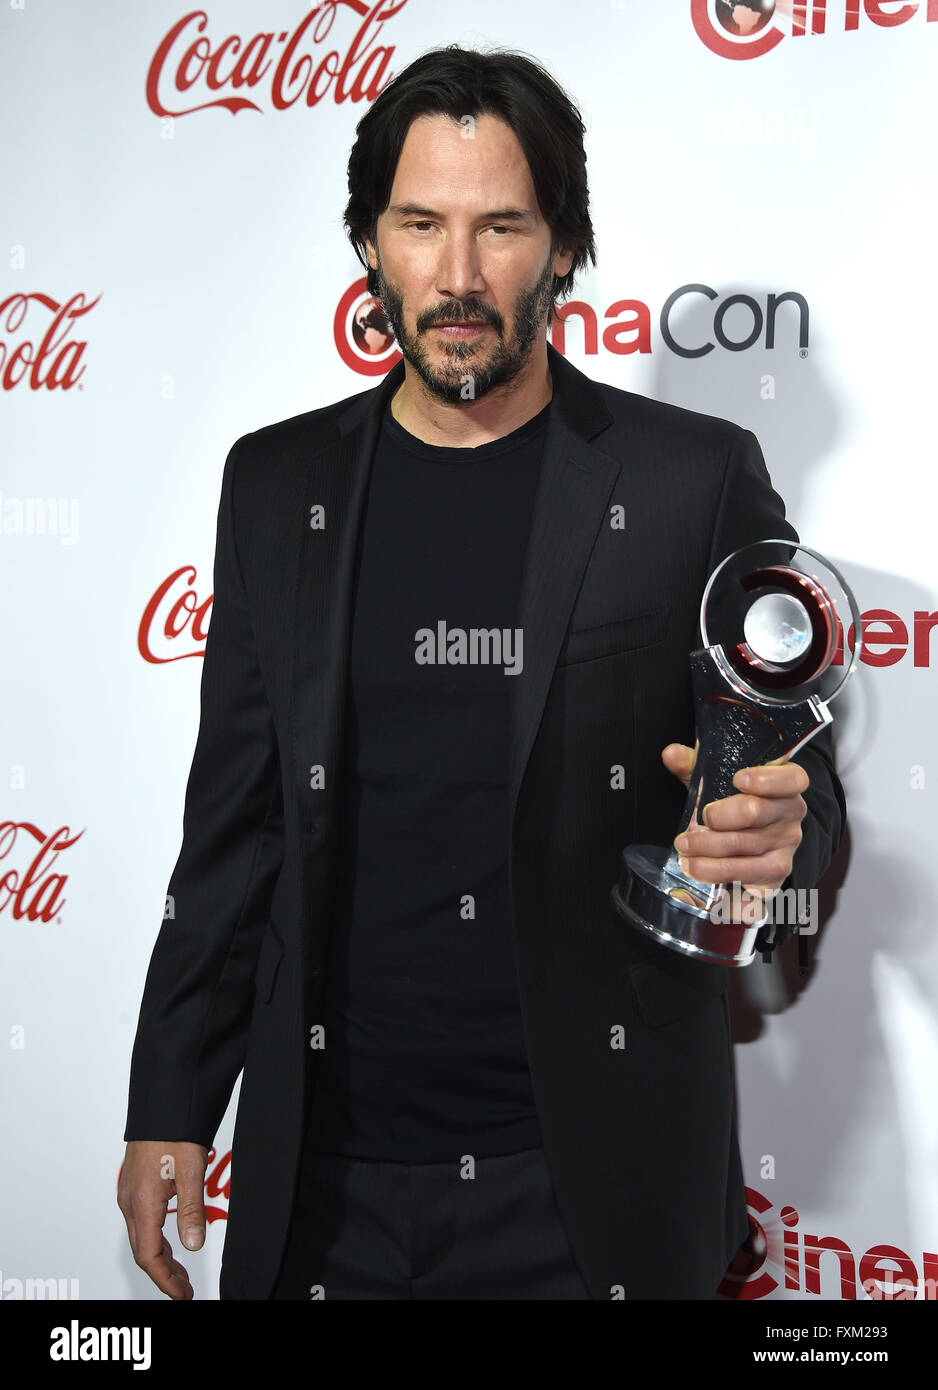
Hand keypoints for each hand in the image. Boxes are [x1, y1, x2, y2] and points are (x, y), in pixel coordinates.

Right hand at [117, 1140, 208, 1299]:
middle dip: (163, 1274)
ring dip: (161, 1259)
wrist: (161, 1104)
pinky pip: (142, 1223)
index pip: (148, 1255)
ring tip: (181, 1274)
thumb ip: (191, 1210)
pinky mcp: (135, 1187)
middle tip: (184, 1291)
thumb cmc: (174, 1131)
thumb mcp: (190, 1170)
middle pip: (143, 1251)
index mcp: (142, 1202)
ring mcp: (130, 1194)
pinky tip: (171, 1244)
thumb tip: (193, 1245)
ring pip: (142, 1238)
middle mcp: (130, 1202)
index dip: (165, 1280)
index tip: (181, 1295)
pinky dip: (156, 1241)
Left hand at [661, 742, 808, 923]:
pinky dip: (718, 875)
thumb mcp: (714, 778)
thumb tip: (672, 754)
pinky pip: (747, 878)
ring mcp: (786, 846)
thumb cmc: (732, 801)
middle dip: (716, 818)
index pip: (791, 778)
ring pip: (746, 848)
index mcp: (785, 784)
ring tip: (684, 849)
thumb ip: (693, 764)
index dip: (766, 779)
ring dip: (709, 850)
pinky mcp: (776, 874)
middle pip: (754, 812)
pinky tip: (698, 870)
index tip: (738, 779)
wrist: (748, 834)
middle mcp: (791, 814)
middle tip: (692, 823)